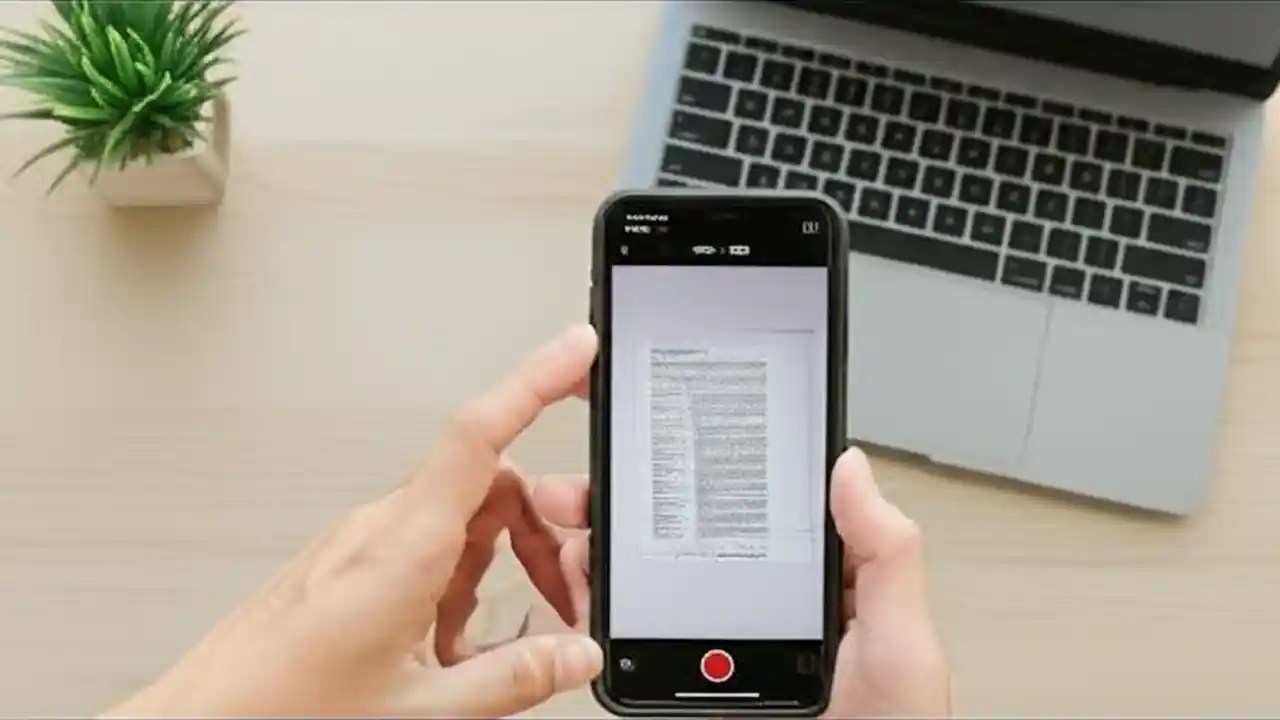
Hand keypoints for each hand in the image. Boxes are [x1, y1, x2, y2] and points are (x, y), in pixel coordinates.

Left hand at [106, 325, 604, 717]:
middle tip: (567, 593)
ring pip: (463, 522)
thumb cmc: (283, 707)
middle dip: (543, 535)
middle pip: (492, 488)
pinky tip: (455, 648)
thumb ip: (515, 678)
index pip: (481, 432)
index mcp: (405, 545)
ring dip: (505, 566)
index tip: (577, 348)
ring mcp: (365, 543)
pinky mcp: (353, 565)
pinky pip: (429, 551)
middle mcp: (384, 528)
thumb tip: (576, 655)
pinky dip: (462, 587)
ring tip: (505, 639)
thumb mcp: (424, 706)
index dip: (536, 380)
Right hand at [534, 447, 951, 717]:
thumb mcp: (902, 642)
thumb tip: (852, 467)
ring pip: (648, 584)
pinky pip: (639, 642)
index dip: (695, 471)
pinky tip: (585, 598)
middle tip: (583, 489)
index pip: (747, 506)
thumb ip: (885, 555)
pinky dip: (601, 616)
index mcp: (808, 580)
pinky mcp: (691, 682)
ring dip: (601, 554)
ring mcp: (719, 644)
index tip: (656, 444)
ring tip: (575, 538)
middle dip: (623, 506)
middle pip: (679, 538)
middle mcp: (756, 603)